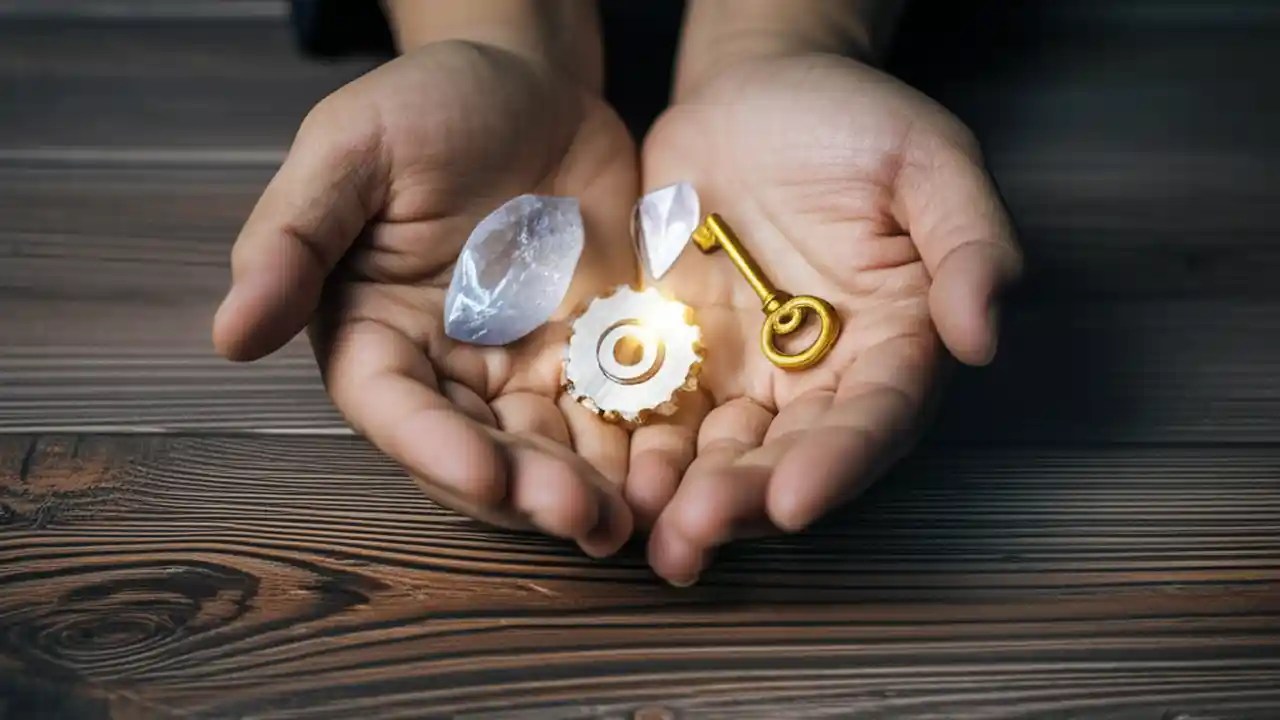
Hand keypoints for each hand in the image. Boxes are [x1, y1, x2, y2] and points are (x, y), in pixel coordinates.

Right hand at [213, 40, 638, 556]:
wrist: (532, 83)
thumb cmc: (426, 104)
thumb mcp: (350, 149)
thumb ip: (293, 236)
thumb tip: (229, 334)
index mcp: (375, 332)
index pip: (394, 410)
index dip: (434, 451)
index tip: (484, 473)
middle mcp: (449, 368)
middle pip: (481, 450)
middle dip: (527, 489)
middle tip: (581, 516)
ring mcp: (527, 366)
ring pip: (554, 448)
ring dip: (590, 488)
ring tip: (635, 514)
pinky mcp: (596, 352)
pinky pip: (619, 411)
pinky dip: (643, 444)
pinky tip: (676, 469)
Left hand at [635, 53, 1020, 583]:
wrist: (748, 95)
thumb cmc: (848, 120)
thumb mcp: (925, 159)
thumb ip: (966, 241)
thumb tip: (981, 338)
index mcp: (892, 342)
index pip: (874, 416)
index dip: (838, 461)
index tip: (795, 499)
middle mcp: (821, 377)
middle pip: (791, 455)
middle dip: (749, 499)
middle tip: (699, 528)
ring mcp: (746, 375)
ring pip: (722, 454)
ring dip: (689, 498)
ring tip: (655, 530)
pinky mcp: (680, 361)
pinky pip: (658, 416)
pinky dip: (637, 451)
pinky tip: (610, 481)